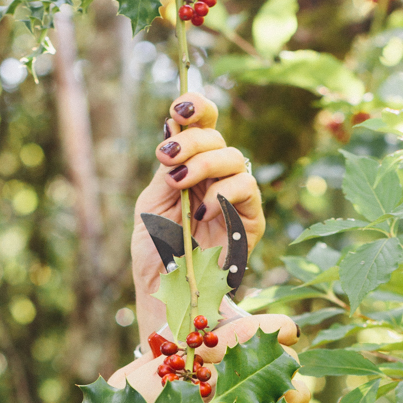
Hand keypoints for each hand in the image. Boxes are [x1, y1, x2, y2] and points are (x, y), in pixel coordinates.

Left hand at [132, 93, 264, 345]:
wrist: (166, 295)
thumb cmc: (156, 253)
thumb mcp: (151, 203)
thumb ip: (166, 168)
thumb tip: (174, 128)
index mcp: (189, 166)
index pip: (202, 124)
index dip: (195, 107)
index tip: (178, 108)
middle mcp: (215, 176)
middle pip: (217, 135)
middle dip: (191, 139)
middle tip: (167, 158)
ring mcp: (234, 197)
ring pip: (234, 157)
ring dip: (205, 164)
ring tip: (181, 186)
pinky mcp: (250, 220)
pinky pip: (246, 189)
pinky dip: (223, 192)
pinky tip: (201, 211)